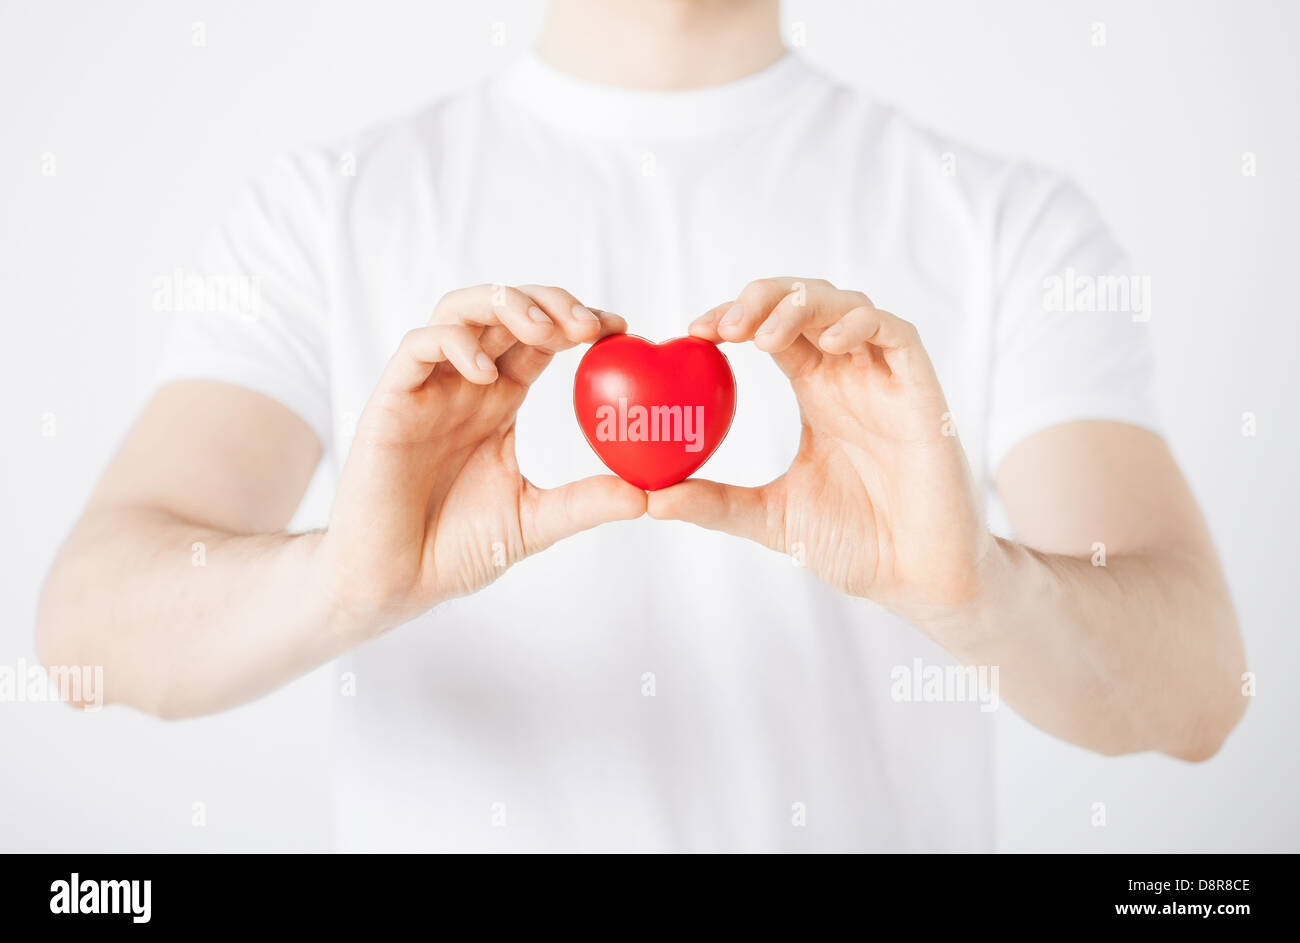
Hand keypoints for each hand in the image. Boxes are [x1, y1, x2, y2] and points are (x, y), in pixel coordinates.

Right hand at [320, 284, 645, 635]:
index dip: (578, 321)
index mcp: (498, 400)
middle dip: (551, 302)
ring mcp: (427, 388)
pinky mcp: (391, 401)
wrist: (392, 582)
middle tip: (588, 325)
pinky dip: (456, 345)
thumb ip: (584, 503)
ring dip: (506, 304)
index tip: (620, 328)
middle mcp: (464, 383)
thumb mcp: (534, 522)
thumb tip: (646, 497)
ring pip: (461, 310)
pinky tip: (487, 372)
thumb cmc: (453, 550)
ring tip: (544, 330)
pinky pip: (419, 347)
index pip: (541, 338)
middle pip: (506, 309)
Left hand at [649, 277, 994, 622]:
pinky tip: (827, 343)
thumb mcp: (771, 518)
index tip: (692, 332)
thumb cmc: (856, 544)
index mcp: (817, 391)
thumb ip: (717, 503)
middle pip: (805, 303)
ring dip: (802, 305)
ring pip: (848, 305)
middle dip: (761, 299)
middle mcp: (851, 375)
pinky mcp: (923, 393)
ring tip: (760, 334)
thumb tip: (649, 499)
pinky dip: (861, 325)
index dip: (733, 317)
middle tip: (719, 326)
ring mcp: (888, 380)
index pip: (770, 329)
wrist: (918, 580)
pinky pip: (897, 336)